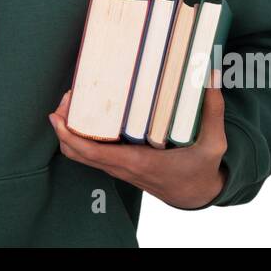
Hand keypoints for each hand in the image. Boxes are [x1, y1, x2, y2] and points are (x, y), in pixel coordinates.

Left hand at [48, 68, 228, 209]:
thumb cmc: (202, 169)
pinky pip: (91, 154)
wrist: (197, 194)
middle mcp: (122, 166)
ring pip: (80, 154)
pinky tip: (88, 114)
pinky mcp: (120, 165)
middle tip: (68, 96)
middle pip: (77, 152)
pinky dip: (81, 137)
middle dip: (63, 127)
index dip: (69, 135)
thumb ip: (212, 111)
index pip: (92, 153)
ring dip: (70, 131)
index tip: (56, 116)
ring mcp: (119, 168)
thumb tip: (210, 76)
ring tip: (74, 101)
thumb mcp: (213, 143)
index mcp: (138, 162)